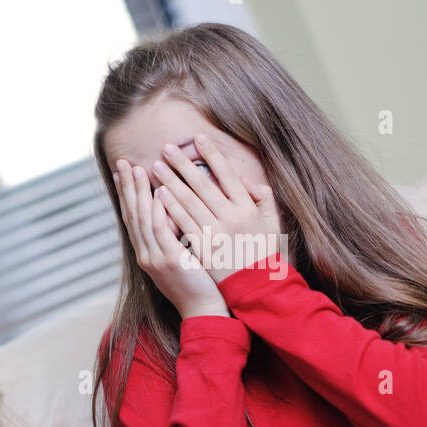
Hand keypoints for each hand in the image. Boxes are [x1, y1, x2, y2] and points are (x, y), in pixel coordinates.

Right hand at [113, 157, 229, 318]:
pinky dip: (157, 211)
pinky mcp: (169, 261)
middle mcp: (145, 254)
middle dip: (127, 187)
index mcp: (147, 253)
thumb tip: (172, 213)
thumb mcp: (180, 257)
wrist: (203, 309)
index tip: (123, 173)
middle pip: (132, 214)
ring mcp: (154, 258)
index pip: (133, 218)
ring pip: (142, 219)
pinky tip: (157, 193)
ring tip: (136, 169)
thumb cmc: (199, 283)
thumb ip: (173, 236)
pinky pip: (160, 231)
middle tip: (122, 163)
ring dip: (138, 193)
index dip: (127, 194)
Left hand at [148, 134, 280, 282]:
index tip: (198, 138)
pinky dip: (170, 207)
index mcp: (248, 208)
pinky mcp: (202, 248)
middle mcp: (232, 217)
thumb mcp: (271, 223)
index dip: (212, 155)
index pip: (227, 175)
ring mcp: (216, 233)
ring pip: (190, 201)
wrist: (255, 287)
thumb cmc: (262, 253)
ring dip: (171, 181)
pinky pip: (183, 223)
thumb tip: (244, 180)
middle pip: (203, 184)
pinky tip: (159, 194)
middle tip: (166, 148)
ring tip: (156, 166)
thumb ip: (262, 198)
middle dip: (183, 164)